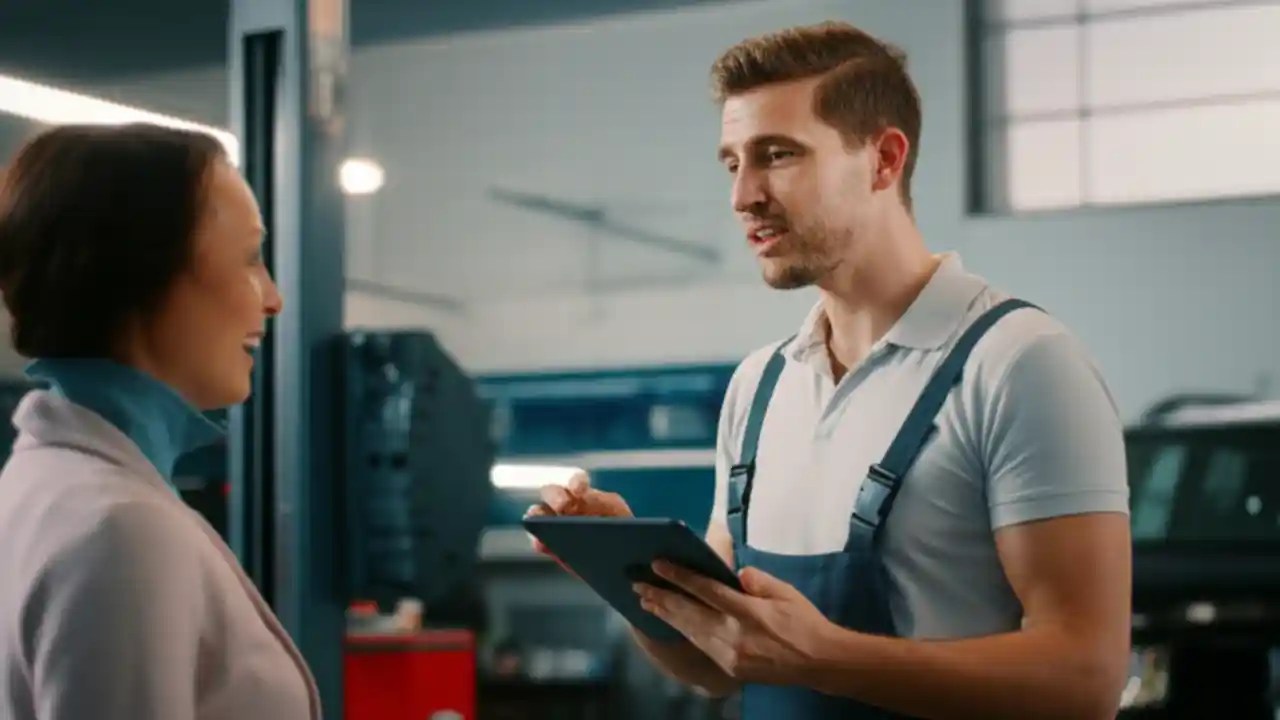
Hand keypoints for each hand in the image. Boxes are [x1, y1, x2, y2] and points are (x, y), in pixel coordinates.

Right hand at [524, 470, 631, 558]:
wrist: (621, 561)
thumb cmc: (627, 540)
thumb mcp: (630, 528)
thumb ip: (624, 525)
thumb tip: (625, 534)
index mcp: (589, 496)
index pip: (577, 480)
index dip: (576, 482)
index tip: (579, 490)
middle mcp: (569, 504)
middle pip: (554, 492)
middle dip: (557, 496)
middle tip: (563, 506)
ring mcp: (557, 523)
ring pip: (540, 512)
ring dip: (539, 515)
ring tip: (543, 524)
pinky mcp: (551, 544)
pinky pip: (538, 539)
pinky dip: (538, 541)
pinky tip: (541, 545)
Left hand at [634, 561, 832, 685]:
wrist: (819, 662)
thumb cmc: (803, 621)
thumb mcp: (784, 592)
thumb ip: (756, 580)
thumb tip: (734, 575)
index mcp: (749, 612)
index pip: (706, 590)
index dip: (680, 576)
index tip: (658, 563)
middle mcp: (735, 634)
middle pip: (689, 613)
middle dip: (662, 597)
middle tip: (638, 584)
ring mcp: (730, 655)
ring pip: (689, 631)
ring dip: (665, 615)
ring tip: (645, 602)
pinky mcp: (730, 667)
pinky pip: (700, 646)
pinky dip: (682, 632)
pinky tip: (669, 623)